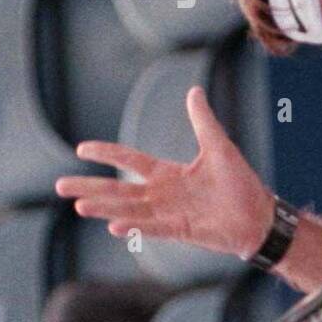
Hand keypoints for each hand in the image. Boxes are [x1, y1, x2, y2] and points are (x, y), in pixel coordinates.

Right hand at [56, 86, 274, 258]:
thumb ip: (203, 121)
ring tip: (79, 206)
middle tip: (60, 186)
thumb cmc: (241, 184)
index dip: (107, 153)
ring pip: (130, 210)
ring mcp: (170, 214)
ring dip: (105, 208)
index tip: (81, 148)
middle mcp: (164, 195)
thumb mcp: (219, 147)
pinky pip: (153, 228)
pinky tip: (113, 226)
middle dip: (91, 188)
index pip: (130, 161)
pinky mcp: (181, 231)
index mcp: (170, 174)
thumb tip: (194, 90)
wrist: (261, 216)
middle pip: (120, 190)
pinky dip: (135, 226)